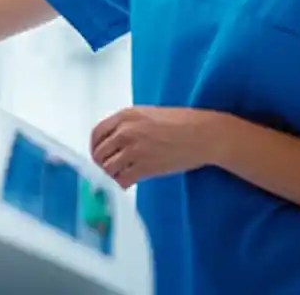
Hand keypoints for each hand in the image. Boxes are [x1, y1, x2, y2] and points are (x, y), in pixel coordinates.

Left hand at [90, 107, 227, 188]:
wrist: (204, 134)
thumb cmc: (183, 122)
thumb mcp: (150, 114)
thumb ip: (130, 124)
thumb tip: (117, 141)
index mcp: (126, 115)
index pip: (97, 133)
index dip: (95, 147)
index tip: (98, 155)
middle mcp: (126, 131)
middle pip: (99, 153)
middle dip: (101, 163)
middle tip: (108, 170)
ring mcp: (134, 149)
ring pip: (107, 168)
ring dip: (111, 175)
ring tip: (120, 176)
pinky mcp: (144, 167)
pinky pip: (122, 180)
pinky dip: (121, 184)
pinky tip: (128, 183)